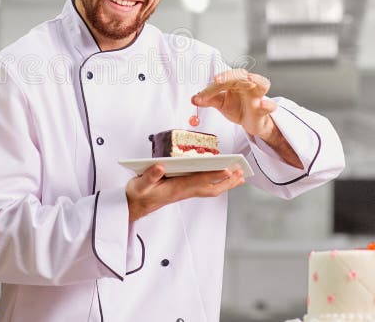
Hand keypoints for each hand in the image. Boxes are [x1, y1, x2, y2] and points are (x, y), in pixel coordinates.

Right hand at [125, 164, 244, 221]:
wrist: (134, 207)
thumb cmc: (137, 194)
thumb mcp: (139, 185)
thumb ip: (149, 176)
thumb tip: (160, 166)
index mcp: (174, 189)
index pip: (197, 181)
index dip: (212, 175)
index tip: (226, 169)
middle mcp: (183, 192)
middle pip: (210, 188)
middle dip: (227, 181)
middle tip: (241, 172)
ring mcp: (185, 192)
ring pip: (210, 189)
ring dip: (226, 184)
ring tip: (240, 176)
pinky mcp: (184, 191)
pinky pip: (206, 188)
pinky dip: (218, 183)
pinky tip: (223, 178)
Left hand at [192, 69, 303, 168]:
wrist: (252, 123)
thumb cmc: (238, 107)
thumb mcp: (221, 103)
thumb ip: (208, 100)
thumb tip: (193, 98)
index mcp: (237, 81)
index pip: (224, 80)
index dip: (212, 87)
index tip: (201, 96)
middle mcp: (249, 85)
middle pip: (241, 75)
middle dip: (229, 76)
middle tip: (217, 80)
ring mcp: (258, 96)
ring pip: (262, 83)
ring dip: (257, 79)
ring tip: (249, 78)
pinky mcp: (264, 110)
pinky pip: (270, 106)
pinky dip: (268, 104)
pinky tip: (263, 104)